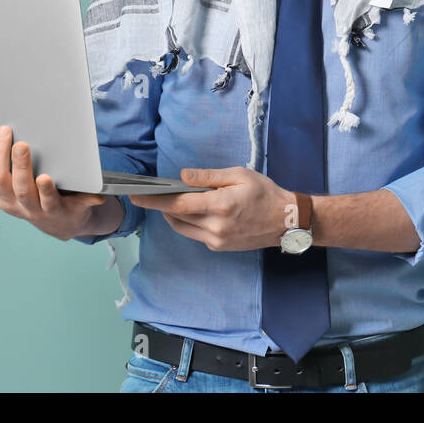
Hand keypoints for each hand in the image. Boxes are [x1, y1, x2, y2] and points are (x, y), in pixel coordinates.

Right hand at [0, 125, 120, 240]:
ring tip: (45, 176)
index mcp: (7, 199)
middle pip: (21, 188)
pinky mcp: (74, 212)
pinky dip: (88, 201)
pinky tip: (96, 196)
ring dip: (46, 188)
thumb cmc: (26, 201)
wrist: (61, 223)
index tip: (4, 131)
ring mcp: (50, 210)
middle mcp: (27, 206)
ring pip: (45, 199)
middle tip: (23, 144)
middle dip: (21, 167)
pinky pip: (81, 207)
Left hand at [130, 167, 295, 251]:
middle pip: (176, 217)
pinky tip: (192, 210)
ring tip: (170, 200)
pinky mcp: (219, 247)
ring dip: (173, 214)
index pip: (178, 204)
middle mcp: (216, 227)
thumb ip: (208, 177)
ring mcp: (217, 240)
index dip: (155, 200)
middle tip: (152, 193)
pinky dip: (188, 222)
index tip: (137, 195)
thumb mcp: (238, 175)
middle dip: (161, 205)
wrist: (286, 221)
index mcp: (220, 206)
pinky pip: (194, 234)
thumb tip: (182, 177)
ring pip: (182, 227)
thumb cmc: (265, 193)